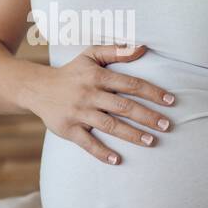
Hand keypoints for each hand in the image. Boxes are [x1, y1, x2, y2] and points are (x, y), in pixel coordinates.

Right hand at [27, 42, 174, 164]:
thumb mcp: (91, 55)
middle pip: (123, 106)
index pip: (130, 84)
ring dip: (131, 135)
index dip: (152, 92)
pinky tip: (117, 160)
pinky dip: (101, 152)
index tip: (171, 101)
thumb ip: (117, 50)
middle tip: (167, 126)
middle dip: (147, 116)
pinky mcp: (68, 129)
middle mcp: (89, 94)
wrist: (37, 88)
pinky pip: (86, 143)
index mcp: (97, 76)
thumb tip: (143, 48)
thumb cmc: (72, 72)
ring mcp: (78, 113)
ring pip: (109, 125)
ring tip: (151, 142)